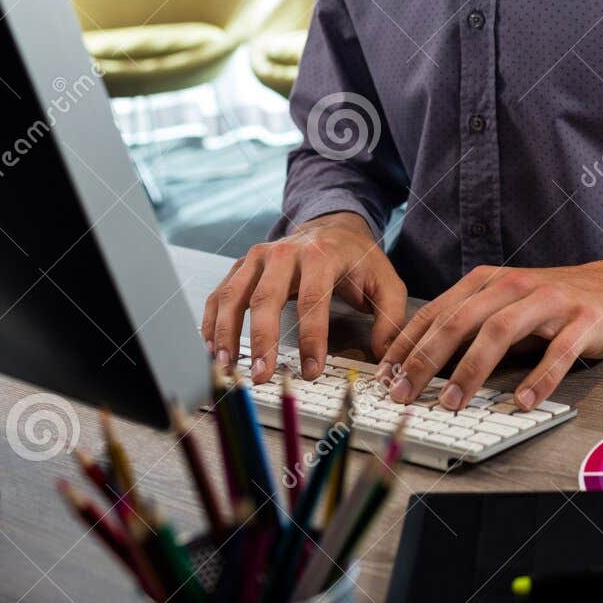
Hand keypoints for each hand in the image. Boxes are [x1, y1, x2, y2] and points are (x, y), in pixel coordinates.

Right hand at [201, 211, 406, 382]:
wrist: (333, 226)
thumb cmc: (358, 260)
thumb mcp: (386, 282)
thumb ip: (390, 319)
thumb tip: (383, 356)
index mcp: (322, 256)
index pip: (313, 300)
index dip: (311, 338)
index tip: (311, 370)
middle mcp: (284, 252)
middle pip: (266, 298)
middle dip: (262, 340)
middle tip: (262, 375)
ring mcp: (258, 256)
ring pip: (234, 295)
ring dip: (226, 333)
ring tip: (226, 366)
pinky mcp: (243, 265)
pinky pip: (220, 293)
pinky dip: (211, 321)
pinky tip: (212, 347)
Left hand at [375, 255, 602, 412]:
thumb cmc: (554, 302)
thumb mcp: (507, 304)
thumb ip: (472, 327)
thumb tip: (424, 366)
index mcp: (489, 281)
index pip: (437, 311)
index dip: (407, 343)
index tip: (384, 375)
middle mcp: (514, 285)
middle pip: (460, 320)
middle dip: (427, 359)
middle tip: (405, 393)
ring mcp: (550, 301)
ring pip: (501, 332)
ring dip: (472, 370)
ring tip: (453, 403)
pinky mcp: (584, 321)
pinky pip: (558, 352)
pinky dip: (539, 379)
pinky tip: (523, 402)